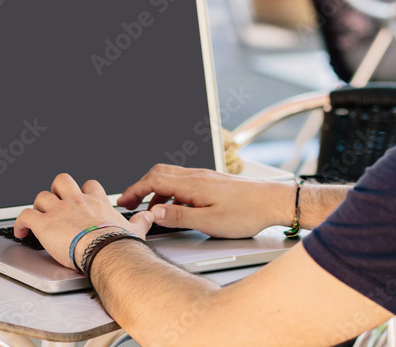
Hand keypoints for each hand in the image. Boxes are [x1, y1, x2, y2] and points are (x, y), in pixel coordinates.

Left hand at [14, 173, 152, 270]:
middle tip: (57, 202)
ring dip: (38, 206)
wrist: (106, 251)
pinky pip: (25, 216)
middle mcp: (76, 201)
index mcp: (97, 202)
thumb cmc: (120, 243)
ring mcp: (59, 210)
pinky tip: (21, 232)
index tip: (82, 200)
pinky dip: (20, 223)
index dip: (84, 191)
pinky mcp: (44, 224)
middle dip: (57, 189)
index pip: (90, 186)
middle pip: (62, 180)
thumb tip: (149, 216)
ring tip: (38, 218)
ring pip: (41, 196)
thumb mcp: (136, 229)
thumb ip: (141, 221)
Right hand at [118, 164, 290, 238]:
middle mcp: (197, 175)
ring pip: (171, 177)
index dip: (134, 190)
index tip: (122, 202)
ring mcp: (205, 177)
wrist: (272, 201)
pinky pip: (183, 182)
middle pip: (159, 173)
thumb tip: (155, 213)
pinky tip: (176, 208)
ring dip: (156, 191)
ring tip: (151, 212)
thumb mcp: (210, 221)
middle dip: (140, 187)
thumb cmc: (246, 213)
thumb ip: (180, 217)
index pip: (153, 180)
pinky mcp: (212, 181)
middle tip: (130, 203)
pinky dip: (171, 192)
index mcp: (192, 184)